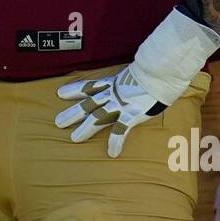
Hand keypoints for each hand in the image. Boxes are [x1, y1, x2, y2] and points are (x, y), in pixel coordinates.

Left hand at [55, 5, 219, 157]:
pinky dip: (115, 141)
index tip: (60, 93)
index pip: (89, 86)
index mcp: (113, 82)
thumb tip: (134, 78)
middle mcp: (113, 94)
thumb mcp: (138, 70)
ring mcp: (121, 104)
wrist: (161, 68)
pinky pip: (121, 129)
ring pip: (98, 117)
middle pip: (88, 104)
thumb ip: (132, 76)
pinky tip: (112, 152)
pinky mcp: (132, 113)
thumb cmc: (153, 68)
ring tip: (73, 138)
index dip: (74, 89)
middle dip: (73, 113)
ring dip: (85, 128)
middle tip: (58, 122)